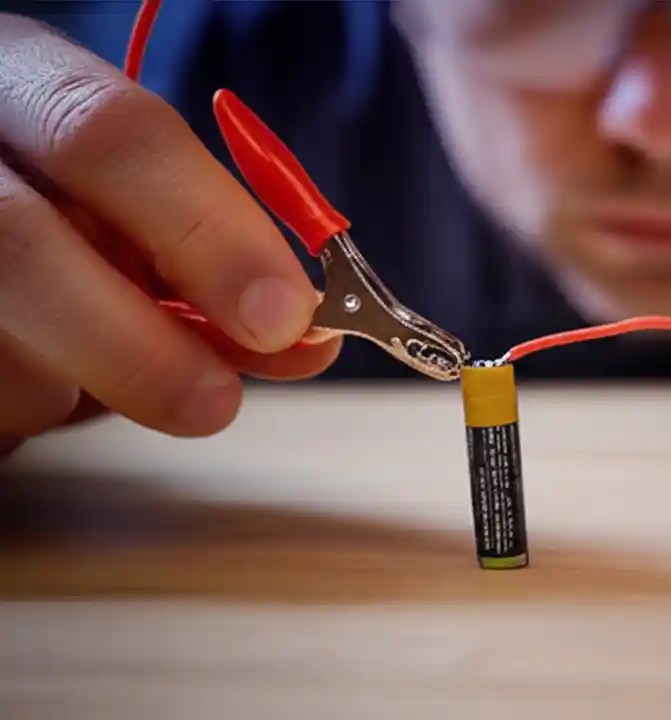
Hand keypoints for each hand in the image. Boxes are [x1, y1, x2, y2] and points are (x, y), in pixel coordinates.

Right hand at [0, 15, 339, 456]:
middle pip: (21, 243)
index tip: (283, 317)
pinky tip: (47, 371)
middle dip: (139, 343)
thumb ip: (215, 264)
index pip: (112, 134)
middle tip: (216, 402)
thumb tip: (306, 340)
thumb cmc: (78, 220)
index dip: (207, 230)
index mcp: (25, 85)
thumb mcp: (142, 214)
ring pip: (4, 341)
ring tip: (104, 365)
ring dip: (83, 381)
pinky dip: (40, 405)